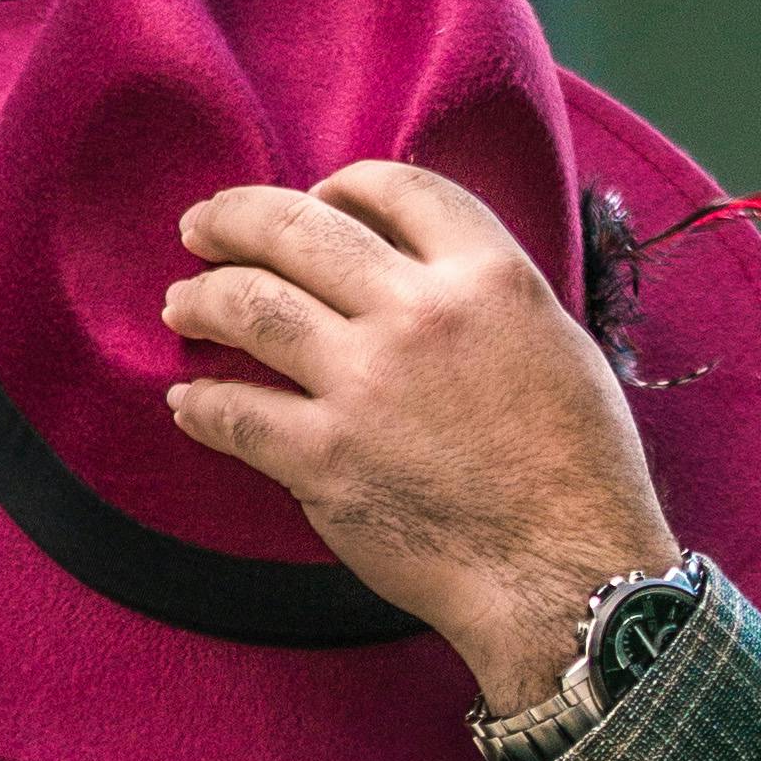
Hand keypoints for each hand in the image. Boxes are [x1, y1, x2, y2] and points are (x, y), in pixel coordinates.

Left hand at [160, 162, 672, 715]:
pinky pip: (235, 413)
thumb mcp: (558, 344)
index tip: (313, 200)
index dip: (340, 186)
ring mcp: (365, 386)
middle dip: (234, 218)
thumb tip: (425, 275)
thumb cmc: (578, 472)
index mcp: (488, 276)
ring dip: (202, 298)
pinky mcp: (324, 460)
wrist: (565, 574)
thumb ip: (487, 296)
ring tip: (181, 302)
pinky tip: (187, 403)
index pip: (394, 188)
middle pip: (298, 229)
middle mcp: (420, 314)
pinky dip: (200, 405)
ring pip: (252, 306)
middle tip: (200, 225)